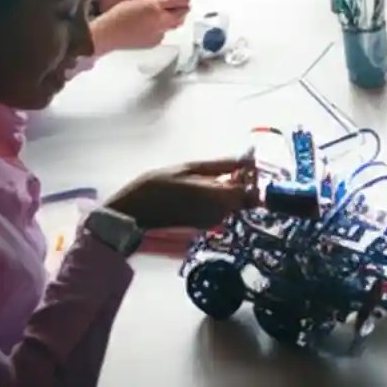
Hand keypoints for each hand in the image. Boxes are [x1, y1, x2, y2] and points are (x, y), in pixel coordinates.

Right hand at [90, 0, 195, 54]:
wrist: (106, 35)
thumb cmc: (115, 13)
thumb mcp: (137, 0)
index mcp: (154, 6)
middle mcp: (159, 21)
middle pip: (181, 13)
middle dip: (183, 7)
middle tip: (184, 2)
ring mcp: (158, 33)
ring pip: (175, 24)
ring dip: (175, 17)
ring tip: (171, 12)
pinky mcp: (154, 42)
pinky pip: (164, 33)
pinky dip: (163, 27)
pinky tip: (155, 24)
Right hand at [105, 155, 258, 229]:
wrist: (134, 211)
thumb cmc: (157, 185)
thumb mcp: (190, 168)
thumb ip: (221, 166)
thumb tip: (246, 160)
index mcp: (218, 198)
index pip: (251, 189)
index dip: (252, 175)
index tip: (247, 161)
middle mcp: (220, 214)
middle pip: (247, 199)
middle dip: (245, 182)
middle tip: (233, 166)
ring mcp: (213, 222)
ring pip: (235, 205)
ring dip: (233, 189)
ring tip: (217, 174)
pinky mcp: (206, 226)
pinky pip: (223, 210)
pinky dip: (222, 198)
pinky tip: (207, 187)